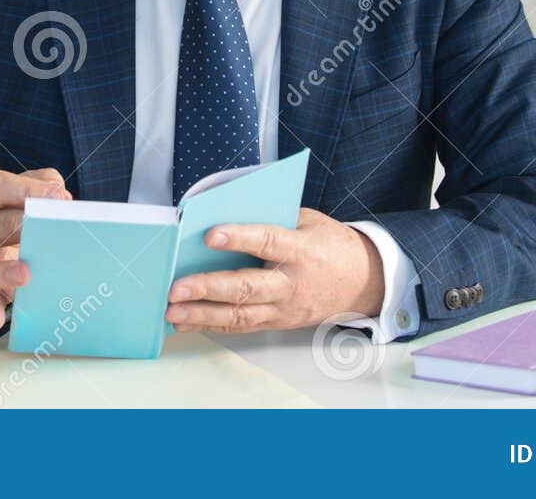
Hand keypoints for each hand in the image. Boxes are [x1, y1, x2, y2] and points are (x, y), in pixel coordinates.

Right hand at [0, 167, 69, 330]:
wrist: (3, 240)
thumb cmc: (18, 212)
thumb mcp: (29, 189)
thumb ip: (44, 184)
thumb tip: (61, 199)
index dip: (24, 189)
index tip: (55, 197)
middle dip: (18, 227)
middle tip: (47, 231)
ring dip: (2, 272)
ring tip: (27, 274)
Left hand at [164, 208, 384, 332]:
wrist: (364, 282)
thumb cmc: (332, 245)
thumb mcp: (310, 221)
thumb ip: (274, 217)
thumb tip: (228, 209)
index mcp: (301, 250)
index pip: (268, 242)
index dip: (239, 238)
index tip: (210, 235)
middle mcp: (290, 284)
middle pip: (246, 288)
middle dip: (208, 288)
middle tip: (176, 287)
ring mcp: (283, 308)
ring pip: (239, 315)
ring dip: (202, 314)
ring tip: (171, 310)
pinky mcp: (277, 322)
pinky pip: (240, 326)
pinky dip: (210, 325)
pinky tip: (185, 322)